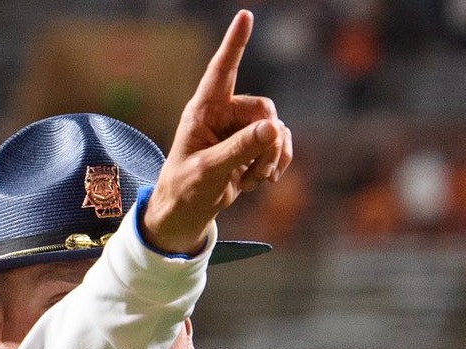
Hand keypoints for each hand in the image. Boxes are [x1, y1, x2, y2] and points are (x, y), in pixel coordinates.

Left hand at [142, 9, 292, 253]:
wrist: (188, 212)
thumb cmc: (185, 188)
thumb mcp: (210, 170)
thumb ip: (240, 149)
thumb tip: (275, 127)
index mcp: (203, 111)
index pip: (222, 70)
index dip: (235, 43)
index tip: (245, 15)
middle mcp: (223, 114)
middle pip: (265, 110)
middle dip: (266, 142)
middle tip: (254, 171)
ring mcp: (240, 129)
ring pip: (277, 130)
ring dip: (271, 158)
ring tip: (250, 180)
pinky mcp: (252, 145)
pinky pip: (280, 144)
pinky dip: (276, 164)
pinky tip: (260, 181)